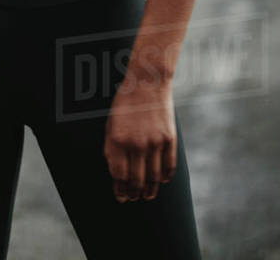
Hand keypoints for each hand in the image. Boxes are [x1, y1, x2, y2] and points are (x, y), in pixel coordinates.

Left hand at [102, 73, 176, 202]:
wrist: (147, 81)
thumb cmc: (125, 102)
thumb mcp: (110, 122)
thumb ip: (111, 147)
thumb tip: (114, 171)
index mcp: (117, 139)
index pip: (118, 175)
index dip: (119, 189)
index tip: (121, 197)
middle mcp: (135, 144)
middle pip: (136, 180)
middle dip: (134, 193)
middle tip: (134, 199)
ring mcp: (154, 142)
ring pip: (153, 177)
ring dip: (150, 190)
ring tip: (147, 196)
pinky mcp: (169, 139)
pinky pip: (168, 166)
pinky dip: (165, 177)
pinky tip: (162, 181)